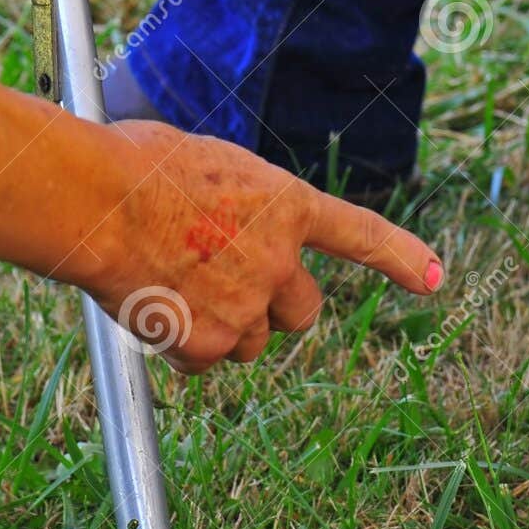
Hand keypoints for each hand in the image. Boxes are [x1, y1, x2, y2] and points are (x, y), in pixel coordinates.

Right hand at [72, 121, 442, 373]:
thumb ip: (232, 204)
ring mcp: (249, 305)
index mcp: (284, 203)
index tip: (435, 278)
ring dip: (220, 330)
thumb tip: (211, 230)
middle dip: (273, 312)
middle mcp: (279, 259)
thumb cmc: (129, 167)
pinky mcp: (212, 343)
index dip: (401, 258)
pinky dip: (179, 347)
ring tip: (170, 290)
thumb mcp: (204, 167)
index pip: (360, 236)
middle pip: (301, 313)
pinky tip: (148, 309)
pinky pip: (202, 362)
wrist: (94, 200)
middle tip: (225, 293)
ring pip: (250, 343)